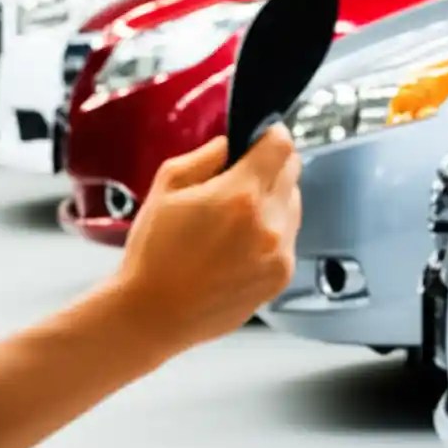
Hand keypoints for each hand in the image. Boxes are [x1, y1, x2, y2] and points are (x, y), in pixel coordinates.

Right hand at [110, 126, 302, 352]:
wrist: (154, 313)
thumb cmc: (154, 252)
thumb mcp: (168, 185)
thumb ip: (207, 156)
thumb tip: (234, 143)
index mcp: (241, 195)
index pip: (282, 146)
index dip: (271, 134)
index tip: (262, 136)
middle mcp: (270, 223)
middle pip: (292, 173)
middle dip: (271, 167)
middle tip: (243, 176)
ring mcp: (280, 253)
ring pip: (293, 206)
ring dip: (274, 200)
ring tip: (237, 215)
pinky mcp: (282, 276)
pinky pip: (289, 238)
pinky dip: (273, 232)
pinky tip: (240, 243)